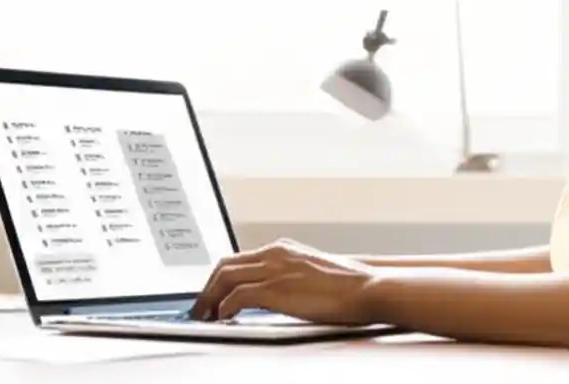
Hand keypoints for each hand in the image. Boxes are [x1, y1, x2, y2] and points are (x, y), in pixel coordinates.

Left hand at [189, 238, 379, 324]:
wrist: (367, 288)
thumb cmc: (350, 285)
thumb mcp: (313, 272)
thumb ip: (292, 276)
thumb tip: (280, 292)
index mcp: (283, 248)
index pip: (240, 258)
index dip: (222, 278)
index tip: (215, 293)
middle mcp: (274, 253)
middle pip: (225, 265)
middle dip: (208, 286)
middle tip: (201, 306)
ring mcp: (273, 269)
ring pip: (225, 277)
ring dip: (209, 298)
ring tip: (204, 316)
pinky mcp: (275, 288)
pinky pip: (237, 296)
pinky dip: (225, 308)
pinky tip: (224, 319)